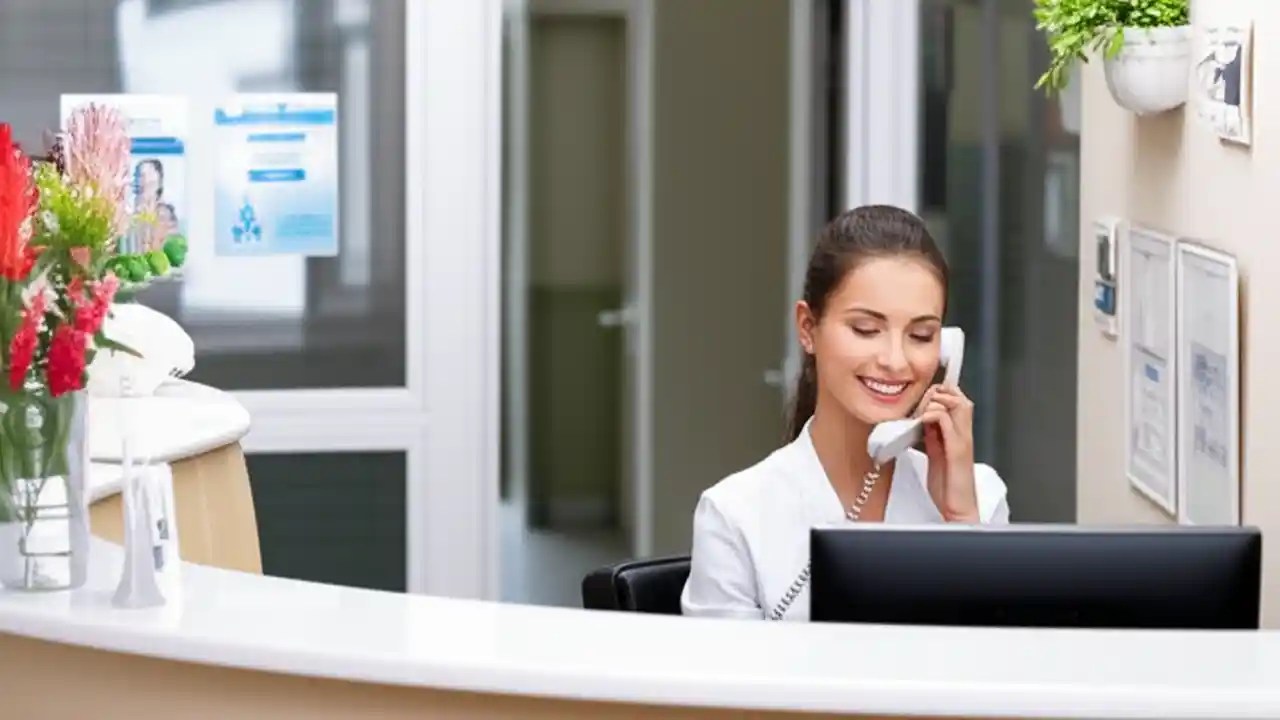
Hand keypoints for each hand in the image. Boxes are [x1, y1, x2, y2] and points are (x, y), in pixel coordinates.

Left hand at [915, 384, 979, 521]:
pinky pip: (947, 421)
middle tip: (918, 407)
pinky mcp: (958, 450)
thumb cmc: (948, 486)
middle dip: (935, 393)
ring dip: (934, 402)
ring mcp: (963, 439)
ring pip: (956, 402)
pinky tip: (920, 422)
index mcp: (958, 433)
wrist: (957, 509)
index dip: (938, 392)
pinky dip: (932, 415)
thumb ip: (933, 435)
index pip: (955, 397)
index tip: (920, 400)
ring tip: (919, 415)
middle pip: (957, 395)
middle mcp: (964, 433)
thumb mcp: (936, 453)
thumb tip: (922, 418)